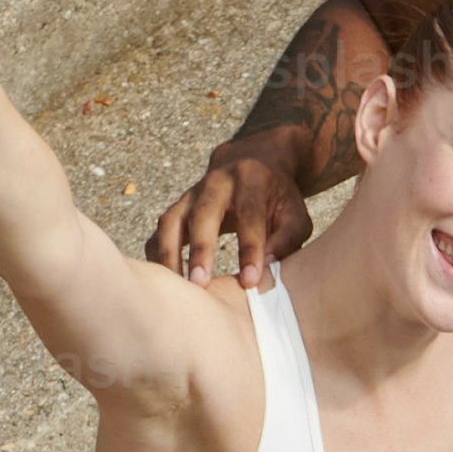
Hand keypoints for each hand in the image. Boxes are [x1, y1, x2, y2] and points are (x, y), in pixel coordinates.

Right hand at [149, 141, 312, 281]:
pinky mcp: (178, 208)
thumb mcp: (295, 214)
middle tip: (200, 285)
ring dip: (169, 254)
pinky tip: (164, 281)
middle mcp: (216, 183)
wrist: (254, 162)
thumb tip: (267, 266)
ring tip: (176, 289)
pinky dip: (157, 254)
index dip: (249, 250)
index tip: (249, 282)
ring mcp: (191, 194)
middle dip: (200, 249)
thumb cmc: (279, 198)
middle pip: (203, 214)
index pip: (249, 216)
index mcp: (251, 180)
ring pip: (171, 220)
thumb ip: (287, 239)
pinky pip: (159, 231)